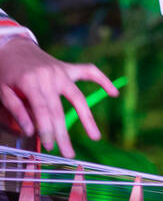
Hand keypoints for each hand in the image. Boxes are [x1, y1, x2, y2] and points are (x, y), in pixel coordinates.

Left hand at [0, 37, 118, 157]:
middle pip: (59, 110)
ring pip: (77, 97)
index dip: (47, 130)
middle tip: (68, 154)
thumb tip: (30, 131)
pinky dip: (103, 80)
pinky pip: (89, 72)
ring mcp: (61, 71)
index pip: (43, 111)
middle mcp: (49, 76)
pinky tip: (114, 93)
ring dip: (87, 118)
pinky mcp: (67, 68)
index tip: (50, 147)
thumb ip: (15, 110)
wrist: (12, 46)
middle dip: (63, 134)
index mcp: (30, 82)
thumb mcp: (2, 90)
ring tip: (95, 137)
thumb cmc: (5, 71)